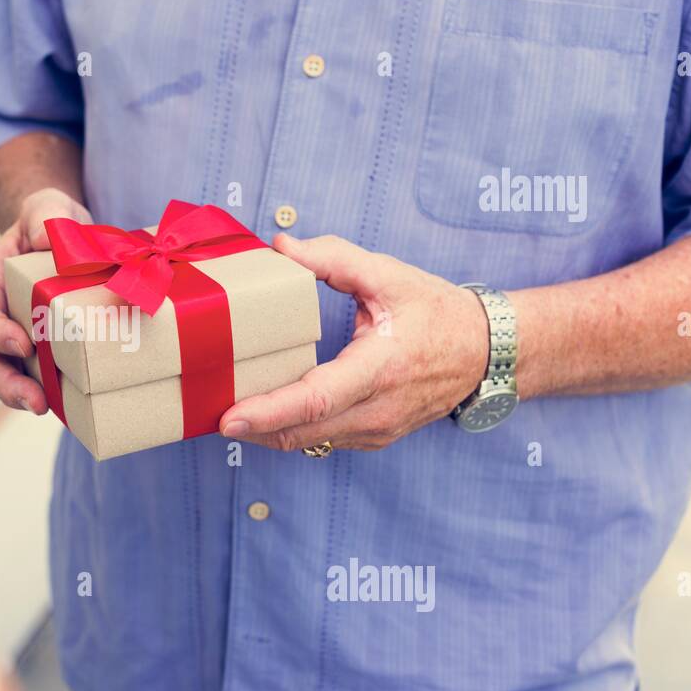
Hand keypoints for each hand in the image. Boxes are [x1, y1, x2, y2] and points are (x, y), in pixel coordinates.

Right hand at [0, 188, 92, 412]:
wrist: (68, 239)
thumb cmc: (51, 222)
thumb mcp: (49, 208)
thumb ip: (46, 216)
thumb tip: (46, 240)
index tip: (23, 345)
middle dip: (4, 382)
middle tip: (35, 400)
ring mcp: (14, 339)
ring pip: (2, 376)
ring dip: (19, 397)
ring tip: (45, 409)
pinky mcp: (38, 355)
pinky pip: (34, 380)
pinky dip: (47, 394)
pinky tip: (70, 406)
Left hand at [219, 234, 490, 450]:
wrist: (485, 352)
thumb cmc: (437, 311)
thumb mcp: (388, 275)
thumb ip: (332, 259)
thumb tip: (281, 247)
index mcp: (381, 367)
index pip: (317, 399)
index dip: (269, 412)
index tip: (229, 419)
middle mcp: (379, 409)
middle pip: (302, 431)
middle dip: (251, 427)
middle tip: (204, 411)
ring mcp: (377, 431)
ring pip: (308, 442)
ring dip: (266, 432)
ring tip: (226, 410)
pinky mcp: (374, 439)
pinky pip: (321, 441)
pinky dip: (289, 430)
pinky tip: (264, 413)